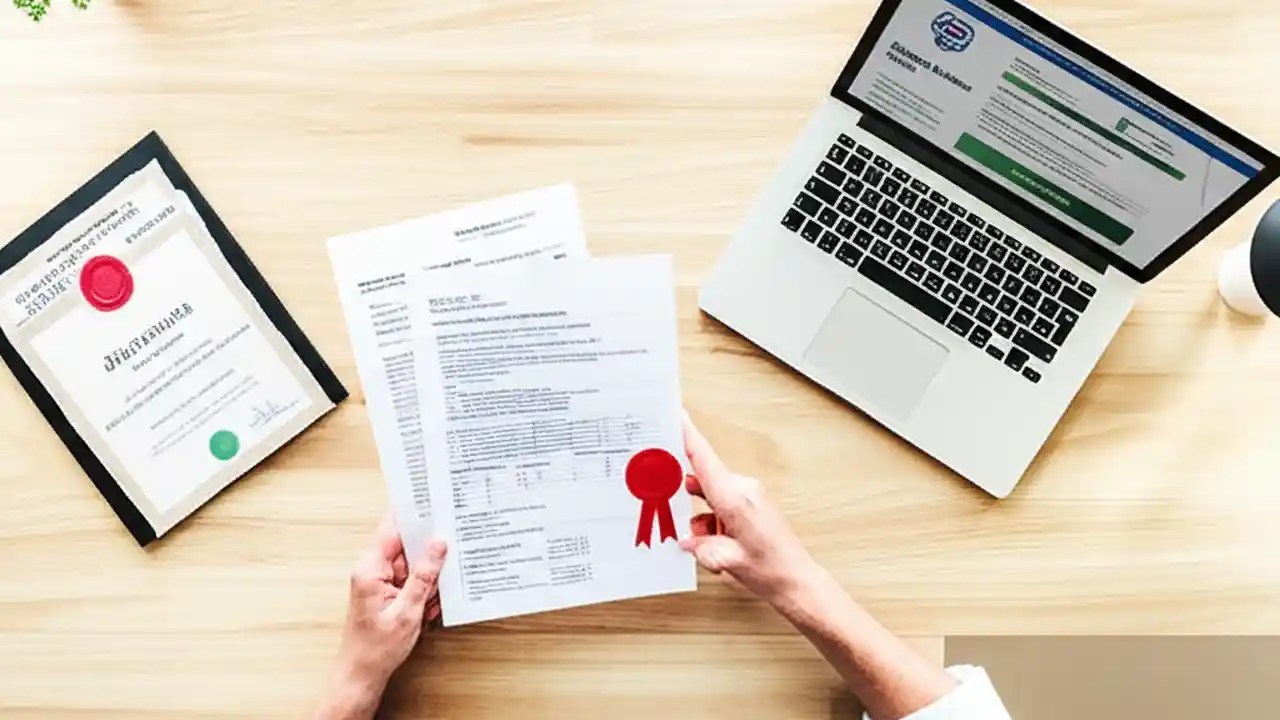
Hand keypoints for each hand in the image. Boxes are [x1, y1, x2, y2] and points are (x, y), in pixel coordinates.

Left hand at [317, 516, 446, 719]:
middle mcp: (371, 570)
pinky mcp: (385, 590)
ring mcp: (378, 580)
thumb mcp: (408, 611)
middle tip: (448, 554)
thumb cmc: (376, 648)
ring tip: (430, 600)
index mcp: (370, 569)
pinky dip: (422, 590)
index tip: (426, 496)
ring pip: (411, 563)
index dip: (409, 512)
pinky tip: (426, 607)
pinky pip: (409, 579)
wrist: (361, 673)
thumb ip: (424, 575)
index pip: (390, 529)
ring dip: (426, 577)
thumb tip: (438, 545)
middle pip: (405, 545)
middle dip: (427, 552)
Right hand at [678, 414, 820, 609]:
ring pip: (712, 495)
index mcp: (735, 499)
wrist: (797, 581)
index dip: (689, 436)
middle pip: (704, 479)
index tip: (677, 417)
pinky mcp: (753, 504)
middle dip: (688, 496)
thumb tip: (687, 540)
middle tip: (672, 507)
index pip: (705, 459)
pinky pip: (723, 504)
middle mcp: (744, 491)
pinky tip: (716, 541)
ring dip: (703, 516)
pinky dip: (714, 521)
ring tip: (707, 541)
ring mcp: (750, 496)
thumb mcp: (725, 561)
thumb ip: (700, 546)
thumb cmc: (772, 570)